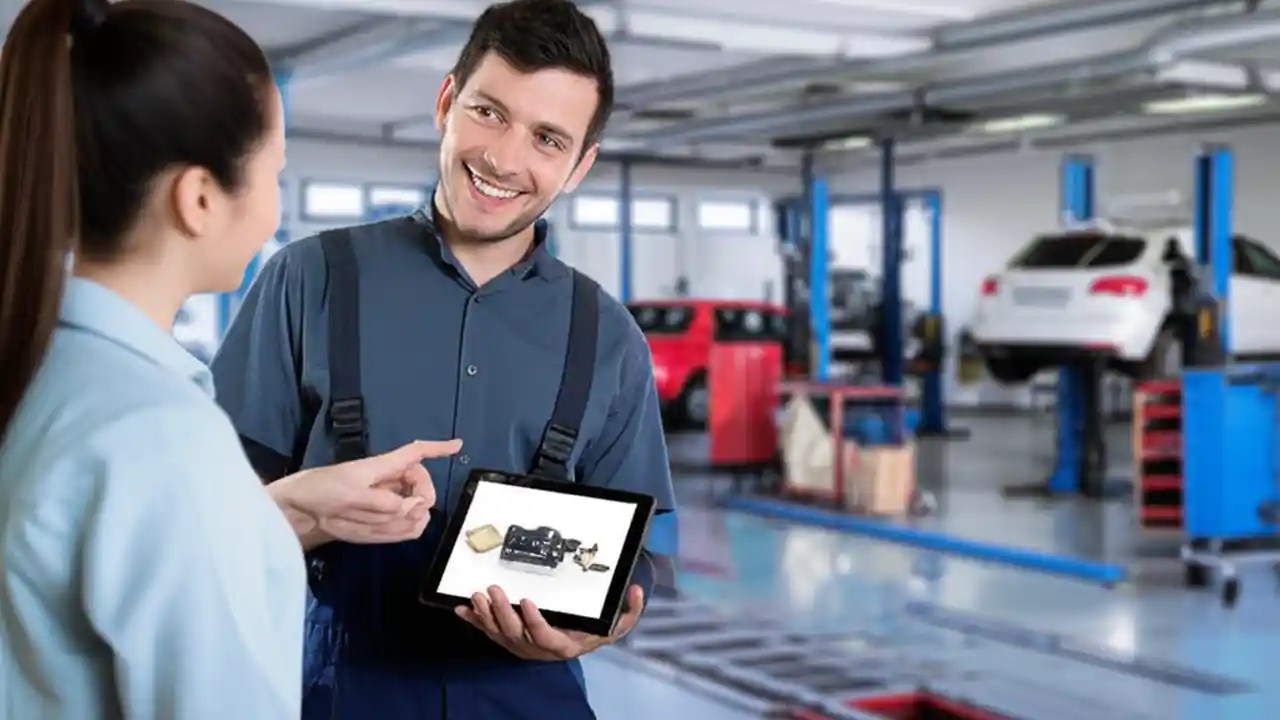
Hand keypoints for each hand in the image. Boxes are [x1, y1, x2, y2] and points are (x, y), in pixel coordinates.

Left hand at [273, 439, 461, 547]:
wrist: (300, 512)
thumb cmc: (322, 490)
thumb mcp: (352, 493)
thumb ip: (385, 502)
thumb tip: (414, 508)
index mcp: (385, 467)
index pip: (416, 454)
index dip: (438, 448)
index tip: (458, 446)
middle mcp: (391, 484)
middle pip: (423, 489)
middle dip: (420, 501)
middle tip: (407, 512)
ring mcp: (387, 504)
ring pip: (415, 513)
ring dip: (402, 521)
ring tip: (370, 523)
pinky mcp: (381, 523)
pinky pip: (404, 530)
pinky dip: (396, 533)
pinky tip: (375, 532)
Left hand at [456, 584, 644, 660]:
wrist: (576, 643)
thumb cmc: (593, 632)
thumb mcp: (616, 626)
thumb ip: (629, 612)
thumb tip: (636, 590)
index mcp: (562, 645)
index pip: (545, 637)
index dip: (534, 622)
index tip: (527, 601)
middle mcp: (537, 649)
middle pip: (515, 634)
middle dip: (502, 612)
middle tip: (494, 589)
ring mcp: (520, 645)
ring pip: (498, 633)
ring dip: (485, 615)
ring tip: (477, 595)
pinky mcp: (507, 639)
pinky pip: (488, 631)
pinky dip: (473, 620)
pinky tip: (461, 608)